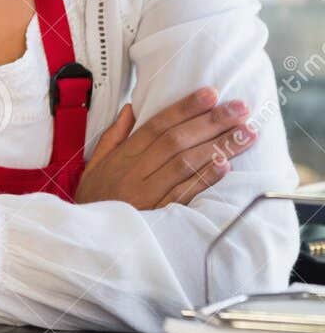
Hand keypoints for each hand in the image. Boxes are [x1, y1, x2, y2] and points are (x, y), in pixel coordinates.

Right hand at [75, 86, 255, 209]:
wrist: (87, 239)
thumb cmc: (95, 199)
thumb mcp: (95, 165)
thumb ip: (113, 136)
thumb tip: (131, 109)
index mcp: (122, 157)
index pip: (156, 125)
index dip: (184, 108)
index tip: (211, 93)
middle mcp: (135, 172)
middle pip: (176, 141)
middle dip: (211, 122)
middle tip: (240, 107)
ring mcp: (147, 194)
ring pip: (185, 164)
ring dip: (218, 146)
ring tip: (246, 133)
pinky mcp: (159, 214)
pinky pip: (185, 194)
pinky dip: (205, 179)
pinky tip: (226, 165)